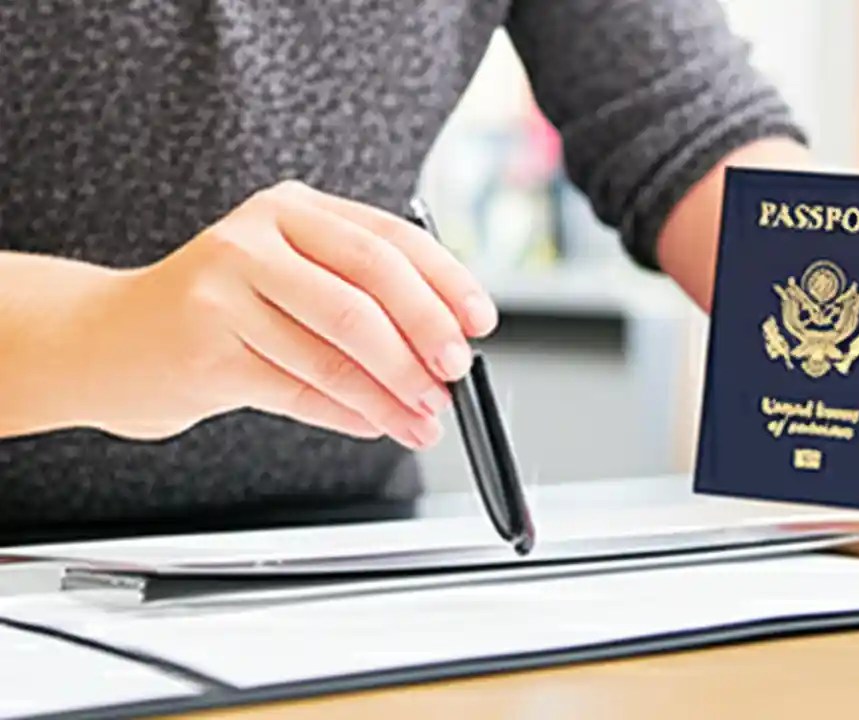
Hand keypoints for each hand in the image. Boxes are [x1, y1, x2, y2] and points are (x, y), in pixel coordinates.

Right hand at [84, 180, 496, 447]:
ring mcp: (224, 292)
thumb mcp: (291, 276)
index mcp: (292, 209)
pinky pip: (300, 389)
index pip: (389, 240)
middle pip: (366, 290)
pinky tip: (375, 423)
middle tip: (455, 374)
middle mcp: (256, 239)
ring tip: (424, 419)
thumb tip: (445, 344)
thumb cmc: (220, 308)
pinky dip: (349, 412)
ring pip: (336, 350)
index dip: (445, 283)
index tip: (480, 321)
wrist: (111, 340)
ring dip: (393, 394)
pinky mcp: (206, 349)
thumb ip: (362, 295)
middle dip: (424, 339)